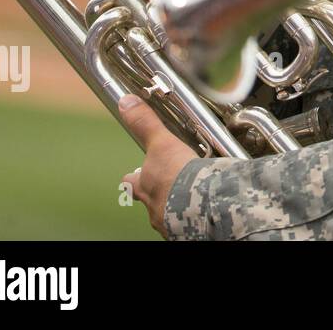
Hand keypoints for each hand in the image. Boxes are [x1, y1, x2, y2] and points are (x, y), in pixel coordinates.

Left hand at [119, 95, 199, 236]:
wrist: (202, 203)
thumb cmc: (178, 175)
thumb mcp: (162, 143)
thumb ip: (146, 124)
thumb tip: (126, 103)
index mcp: (145, 186)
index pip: (131, 182)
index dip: (133, 177)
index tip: (133, 173)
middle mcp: (153, 206)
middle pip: (150, 199)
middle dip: (158, 192)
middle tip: (170, 185)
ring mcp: (169, 221)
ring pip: (169, 211)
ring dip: (178, 203)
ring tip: (194, 195)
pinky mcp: (189, 230)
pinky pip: (189, 222)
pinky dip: (195, 213)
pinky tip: (205, 207)